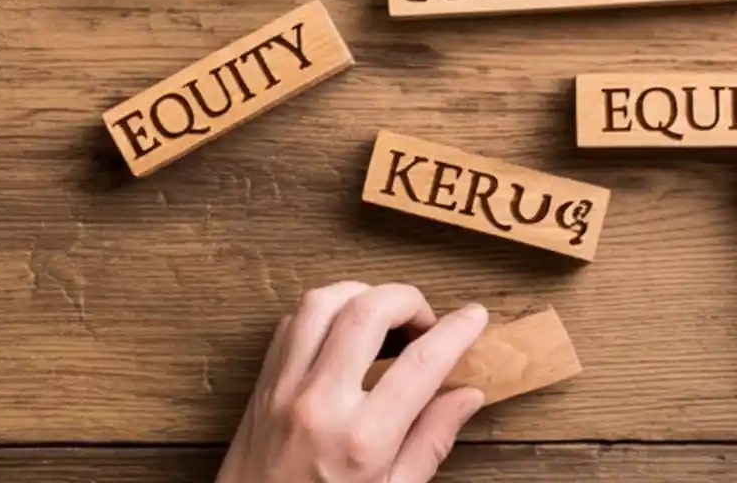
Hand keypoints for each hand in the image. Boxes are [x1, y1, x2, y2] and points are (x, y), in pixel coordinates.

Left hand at [216, 282, 488, 482]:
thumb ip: (431, 442)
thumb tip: (467, 396)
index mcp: (363, 440)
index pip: (422, 362)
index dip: (457, 330)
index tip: (474, 317)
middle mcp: (321, 404)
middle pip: (368, 310)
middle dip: (408, 300)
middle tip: (425, 321)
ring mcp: (284, 389)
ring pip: (322, 302)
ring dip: (362, 295)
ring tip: (385, 316)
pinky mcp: (262, 386)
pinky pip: (292, 323)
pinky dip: (324, 312)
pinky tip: (344, 331)